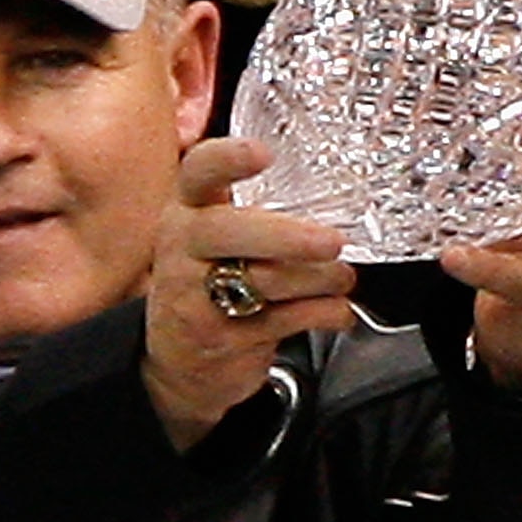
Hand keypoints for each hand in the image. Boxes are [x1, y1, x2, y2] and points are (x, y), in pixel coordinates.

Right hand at [143, 139, 356, 451]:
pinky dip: (324, 313)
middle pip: (230, 231)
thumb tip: (335, 197)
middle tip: (333, 241)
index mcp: (186, 213)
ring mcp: (196, 299)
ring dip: (320, 278)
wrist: (180, 367)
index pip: (197, 173)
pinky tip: (337, 309)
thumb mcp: (214, 243)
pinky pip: (284, 320)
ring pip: (266, 280)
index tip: (262, 153)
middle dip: (288, 236)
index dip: (228, 159)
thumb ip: (255, 214)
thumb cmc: (209, 290)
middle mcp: (184, 250)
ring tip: (342, 277)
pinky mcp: (220, 341)